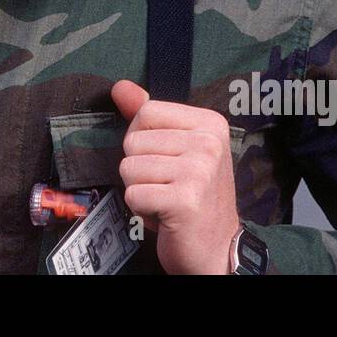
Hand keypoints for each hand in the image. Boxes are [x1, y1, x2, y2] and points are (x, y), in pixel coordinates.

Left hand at [111, 79, 240, 274]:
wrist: (217, 248)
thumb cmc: (192, 196)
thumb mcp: (176, 149)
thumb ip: (148, 117)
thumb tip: (120, 87)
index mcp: (209, 123)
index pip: (146, 112)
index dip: (142, 139)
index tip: (164, 160)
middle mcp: (209, 142)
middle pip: (133, 141)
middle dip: (139, 169)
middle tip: (167, 186)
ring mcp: (199, 170)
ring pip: (129, 168)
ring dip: (140, 190)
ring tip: (166, 199)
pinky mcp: (185, 199)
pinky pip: (133, 194)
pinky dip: (141, 209)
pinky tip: (165, 215)